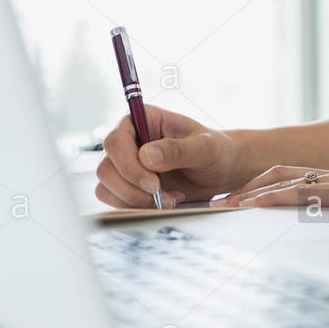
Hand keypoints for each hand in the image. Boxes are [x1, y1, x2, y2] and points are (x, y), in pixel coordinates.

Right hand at [96, 105, 253, 208]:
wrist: (222, 171)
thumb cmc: (215, 151)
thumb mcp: (205, 147)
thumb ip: (178, 149)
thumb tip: (146, 156)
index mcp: (143, 120)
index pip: (115, 141)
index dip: (128, 165)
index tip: (154, 184)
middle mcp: (129, 141)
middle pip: (106, 168)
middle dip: (132, 189)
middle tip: (163, 197)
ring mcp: (126, 165)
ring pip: (106, 187)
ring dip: (135, 201)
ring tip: (169, 200)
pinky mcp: (128, 185)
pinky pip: (115, 201)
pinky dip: (136, 207)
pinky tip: (163, 203)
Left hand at [213, 145, 328, 217]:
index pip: (298, 178)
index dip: (266, 188)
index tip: (241, 202)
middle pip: (279, 176)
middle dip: (245, 191)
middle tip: (215, 204)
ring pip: (282, 183)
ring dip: (248, 197)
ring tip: (219, 208)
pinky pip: (303, 194)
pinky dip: (273, 201)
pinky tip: (254, 209)